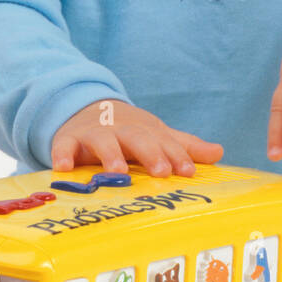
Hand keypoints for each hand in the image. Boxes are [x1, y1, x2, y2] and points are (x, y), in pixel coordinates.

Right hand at [51, 101, 223, 177]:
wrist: (85, 109)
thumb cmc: (128, 132)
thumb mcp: (156, 136)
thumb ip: (184, 147)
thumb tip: (219, 153)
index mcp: (146, 131)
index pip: (165, 143)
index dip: (177, 156)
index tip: (188, 172)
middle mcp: (122, 130)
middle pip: (138, 139)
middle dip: (150, 154)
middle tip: (161, 172)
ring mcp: (94, 134)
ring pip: (104, 141)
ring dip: (111, 155)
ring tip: (118, 171)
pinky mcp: (68, 140)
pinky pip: (64, 147)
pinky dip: (62, 155)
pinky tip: (64, 169)